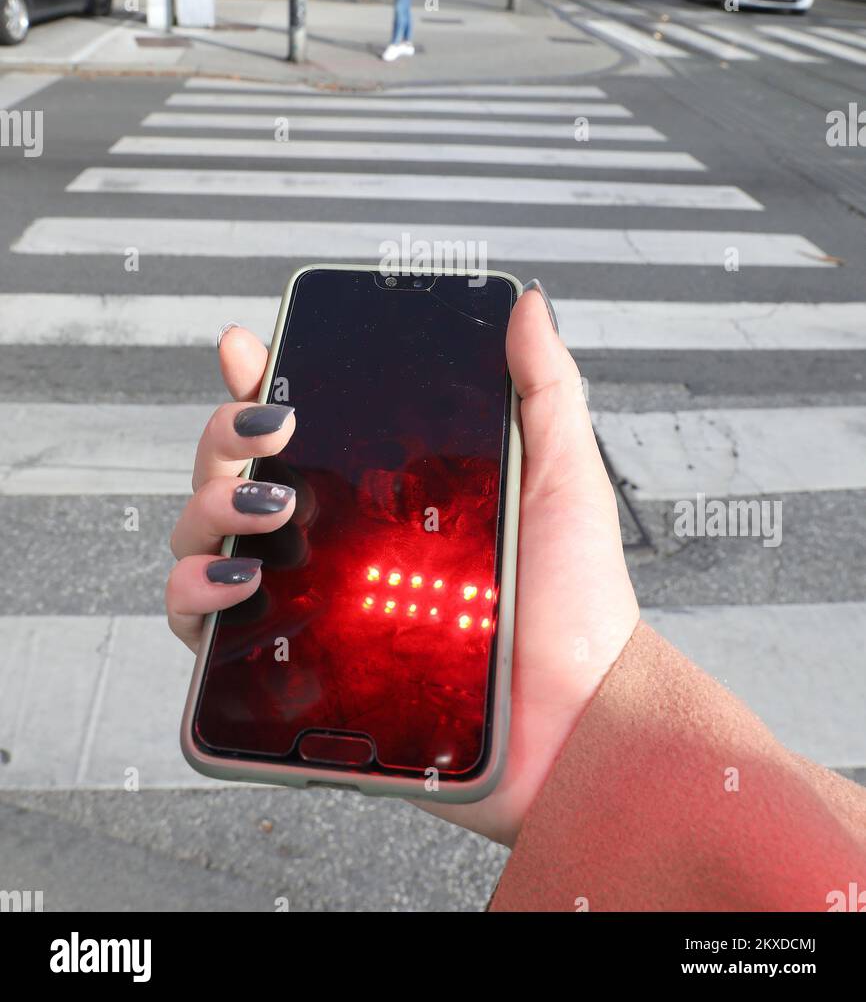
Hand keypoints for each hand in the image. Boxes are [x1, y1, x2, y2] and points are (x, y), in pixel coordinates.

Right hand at [166, 291, 638, 846]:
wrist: (574, 717)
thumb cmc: (573, 604)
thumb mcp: (561, 476)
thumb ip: (543, 386)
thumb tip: (527, 302)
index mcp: (380, 491)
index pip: (297, 425)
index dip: (255, 381)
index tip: (245, 347)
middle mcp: (331, 540)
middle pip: (234, 471)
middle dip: (225, 435)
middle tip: (269, 429)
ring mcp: (305, 601)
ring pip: (204, 536)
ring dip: (209, 506)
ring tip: (266, 506)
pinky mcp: (291, 669)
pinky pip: (205, 627)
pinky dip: (196, 592)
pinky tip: (242, 577)